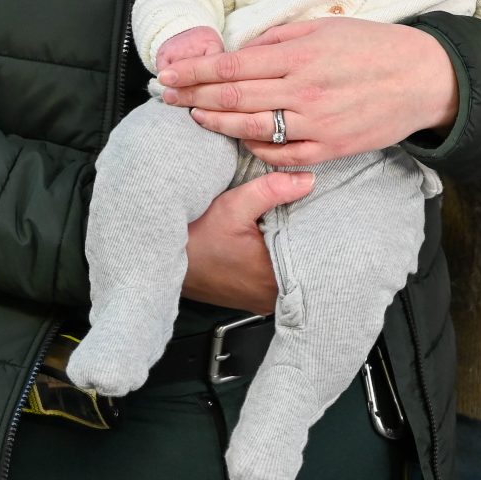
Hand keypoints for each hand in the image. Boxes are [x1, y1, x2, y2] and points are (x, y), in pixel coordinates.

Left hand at [163, 18, 458, 165]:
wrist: (422, 78)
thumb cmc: (372, 47)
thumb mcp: (325, 27)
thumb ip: (279, 37)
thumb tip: (240, 48)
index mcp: (299, 54)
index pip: (232, 65)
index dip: (195, 72)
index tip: (169, 75)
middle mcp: (303, 90)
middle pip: (233, 97)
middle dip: (193, 97)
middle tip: (166, 97)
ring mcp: (315, 123)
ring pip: (250, 128)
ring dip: (216, 123)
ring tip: (193, 118)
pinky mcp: (329, 149)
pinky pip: (281, 154)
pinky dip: (255, 148)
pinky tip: (239, 140)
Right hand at [180, 169, 313, 313]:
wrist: (161, 259)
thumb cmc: (194, 240)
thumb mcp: (233, 207)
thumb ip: (272, 190)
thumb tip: (306, 180)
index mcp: (273, 277)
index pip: (314, 253)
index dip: (318, 229)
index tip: (319, 212)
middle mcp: (271, 294)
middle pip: (304, 261)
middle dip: (306, 237)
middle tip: (307, 215)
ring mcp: (262, 299)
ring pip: (291, 271)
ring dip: (290, 248)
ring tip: (288, 226)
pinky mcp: (252, 297)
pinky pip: (277, 277)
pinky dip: (277, 259)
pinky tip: (271, 241)